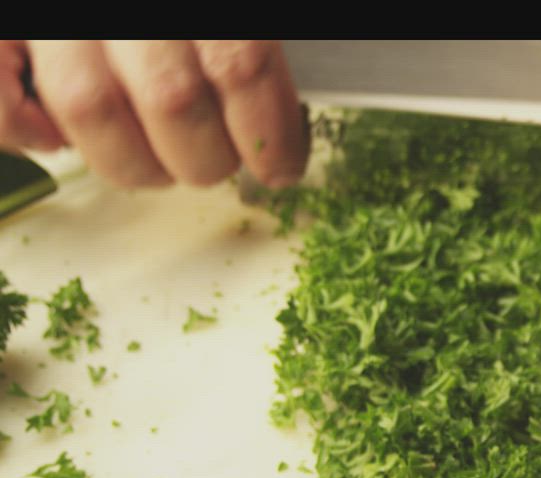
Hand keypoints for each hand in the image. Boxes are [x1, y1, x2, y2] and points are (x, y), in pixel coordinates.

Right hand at [1, 40, 308, 188]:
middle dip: (204, 158)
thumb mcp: (224, 11)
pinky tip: (57, 140)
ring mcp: (53, 19)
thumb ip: (240, 48)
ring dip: (132, 161)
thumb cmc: (177, 13)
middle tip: (211, 163)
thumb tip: (275, 134)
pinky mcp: (4, 29)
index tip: (281, 166)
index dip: (269, 131)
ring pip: (90, 106)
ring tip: (154, 163)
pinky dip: (25, 131)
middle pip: (171, 98)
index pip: (239, 63)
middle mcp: (120, 5)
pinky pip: (1, 99)